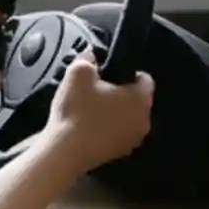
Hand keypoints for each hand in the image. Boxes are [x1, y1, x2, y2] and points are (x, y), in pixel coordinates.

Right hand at [44, 51, 153, 172]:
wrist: (64, 152)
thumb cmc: (76, 109)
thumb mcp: (78, 72)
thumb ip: (89, 58)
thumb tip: (92, 55)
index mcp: (141, 99)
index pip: (144, 77)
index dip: (125, 71)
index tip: (106, 74)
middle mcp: (144, 121)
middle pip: (136, 99)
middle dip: (119, 92)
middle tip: (95, 90)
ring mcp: (133, 140)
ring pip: (126, 117)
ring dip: (113, 111)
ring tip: (89, 109)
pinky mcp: (120, 154)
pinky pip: (118, 133)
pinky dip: (107, 128)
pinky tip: (88, 126)